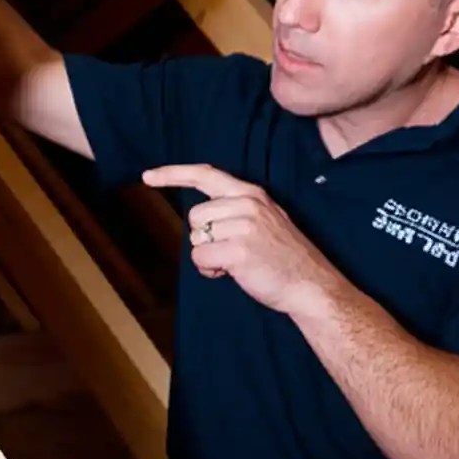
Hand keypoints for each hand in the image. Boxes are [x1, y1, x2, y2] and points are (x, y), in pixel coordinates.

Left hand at [143, 163, 344, 315]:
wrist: (312, 285)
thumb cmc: (283, 257)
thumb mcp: (265, 219)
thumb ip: (234, 210)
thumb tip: (200, 219)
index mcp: (252, 193)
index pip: (205, 174)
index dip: (172, 174)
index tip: (147, 175)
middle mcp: (247, 204)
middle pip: (194, 217)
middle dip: (204, 238)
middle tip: (232, 252)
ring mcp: (244, 226)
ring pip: (195, 239)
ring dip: (208, 256)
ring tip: (237, 263)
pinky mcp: (239, 250)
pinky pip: (200, 258)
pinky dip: (210, 270)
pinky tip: (233, 273)